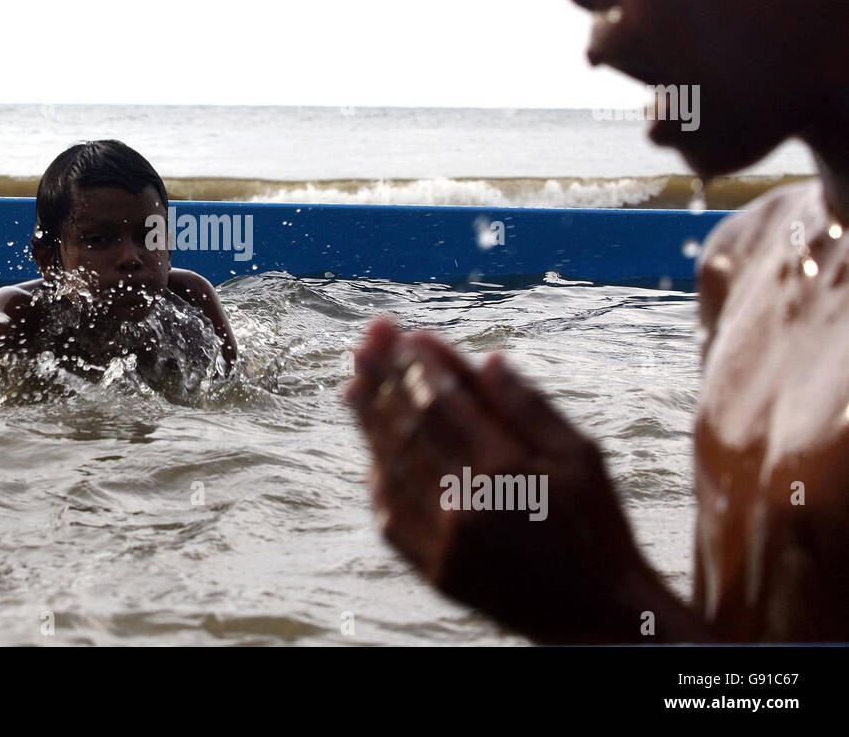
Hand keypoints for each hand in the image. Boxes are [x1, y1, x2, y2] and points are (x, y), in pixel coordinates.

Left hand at [345, 317, 649, 642]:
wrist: (601, 619)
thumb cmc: (598, 528)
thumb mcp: (582, 457)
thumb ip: (529, 407)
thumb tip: (486, 359)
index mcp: (506, 473)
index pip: (442, 403)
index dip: (419, 365)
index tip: (407, 334)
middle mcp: (466, 507)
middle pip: (406, 428)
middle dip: (383, 378)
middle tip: (366, 341)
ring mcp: (444, 544)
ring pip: (390, 466)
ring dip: (368, 419)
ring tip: (354, 381)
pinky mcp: (434, 572)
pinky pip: (390, 513)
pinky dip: (377, 473)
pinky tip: (372, 446)